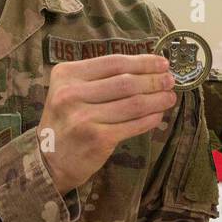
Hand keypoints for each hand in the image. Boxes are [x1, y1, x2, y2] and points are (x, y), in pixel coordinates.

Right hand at [38, 53, 177, 194]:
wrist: (50, 160)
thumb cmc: (67, 120)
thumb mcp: (72, 91)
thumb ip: (100, 78)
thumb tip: (145, 67)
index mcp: (66, 74)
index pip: (114, 63)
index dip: (143, 62)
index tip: (162, 63)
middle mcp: (71, 94)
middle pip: (126, 82)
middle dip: (154, 80)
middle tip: (171, 80)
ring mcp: (83, 117)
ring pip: (133, 103)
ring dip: (157, 99)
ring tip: (169, 97)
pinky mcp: (97, 138)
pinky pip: (133, 124)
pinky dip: (150, 119)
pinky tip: (158, 115)